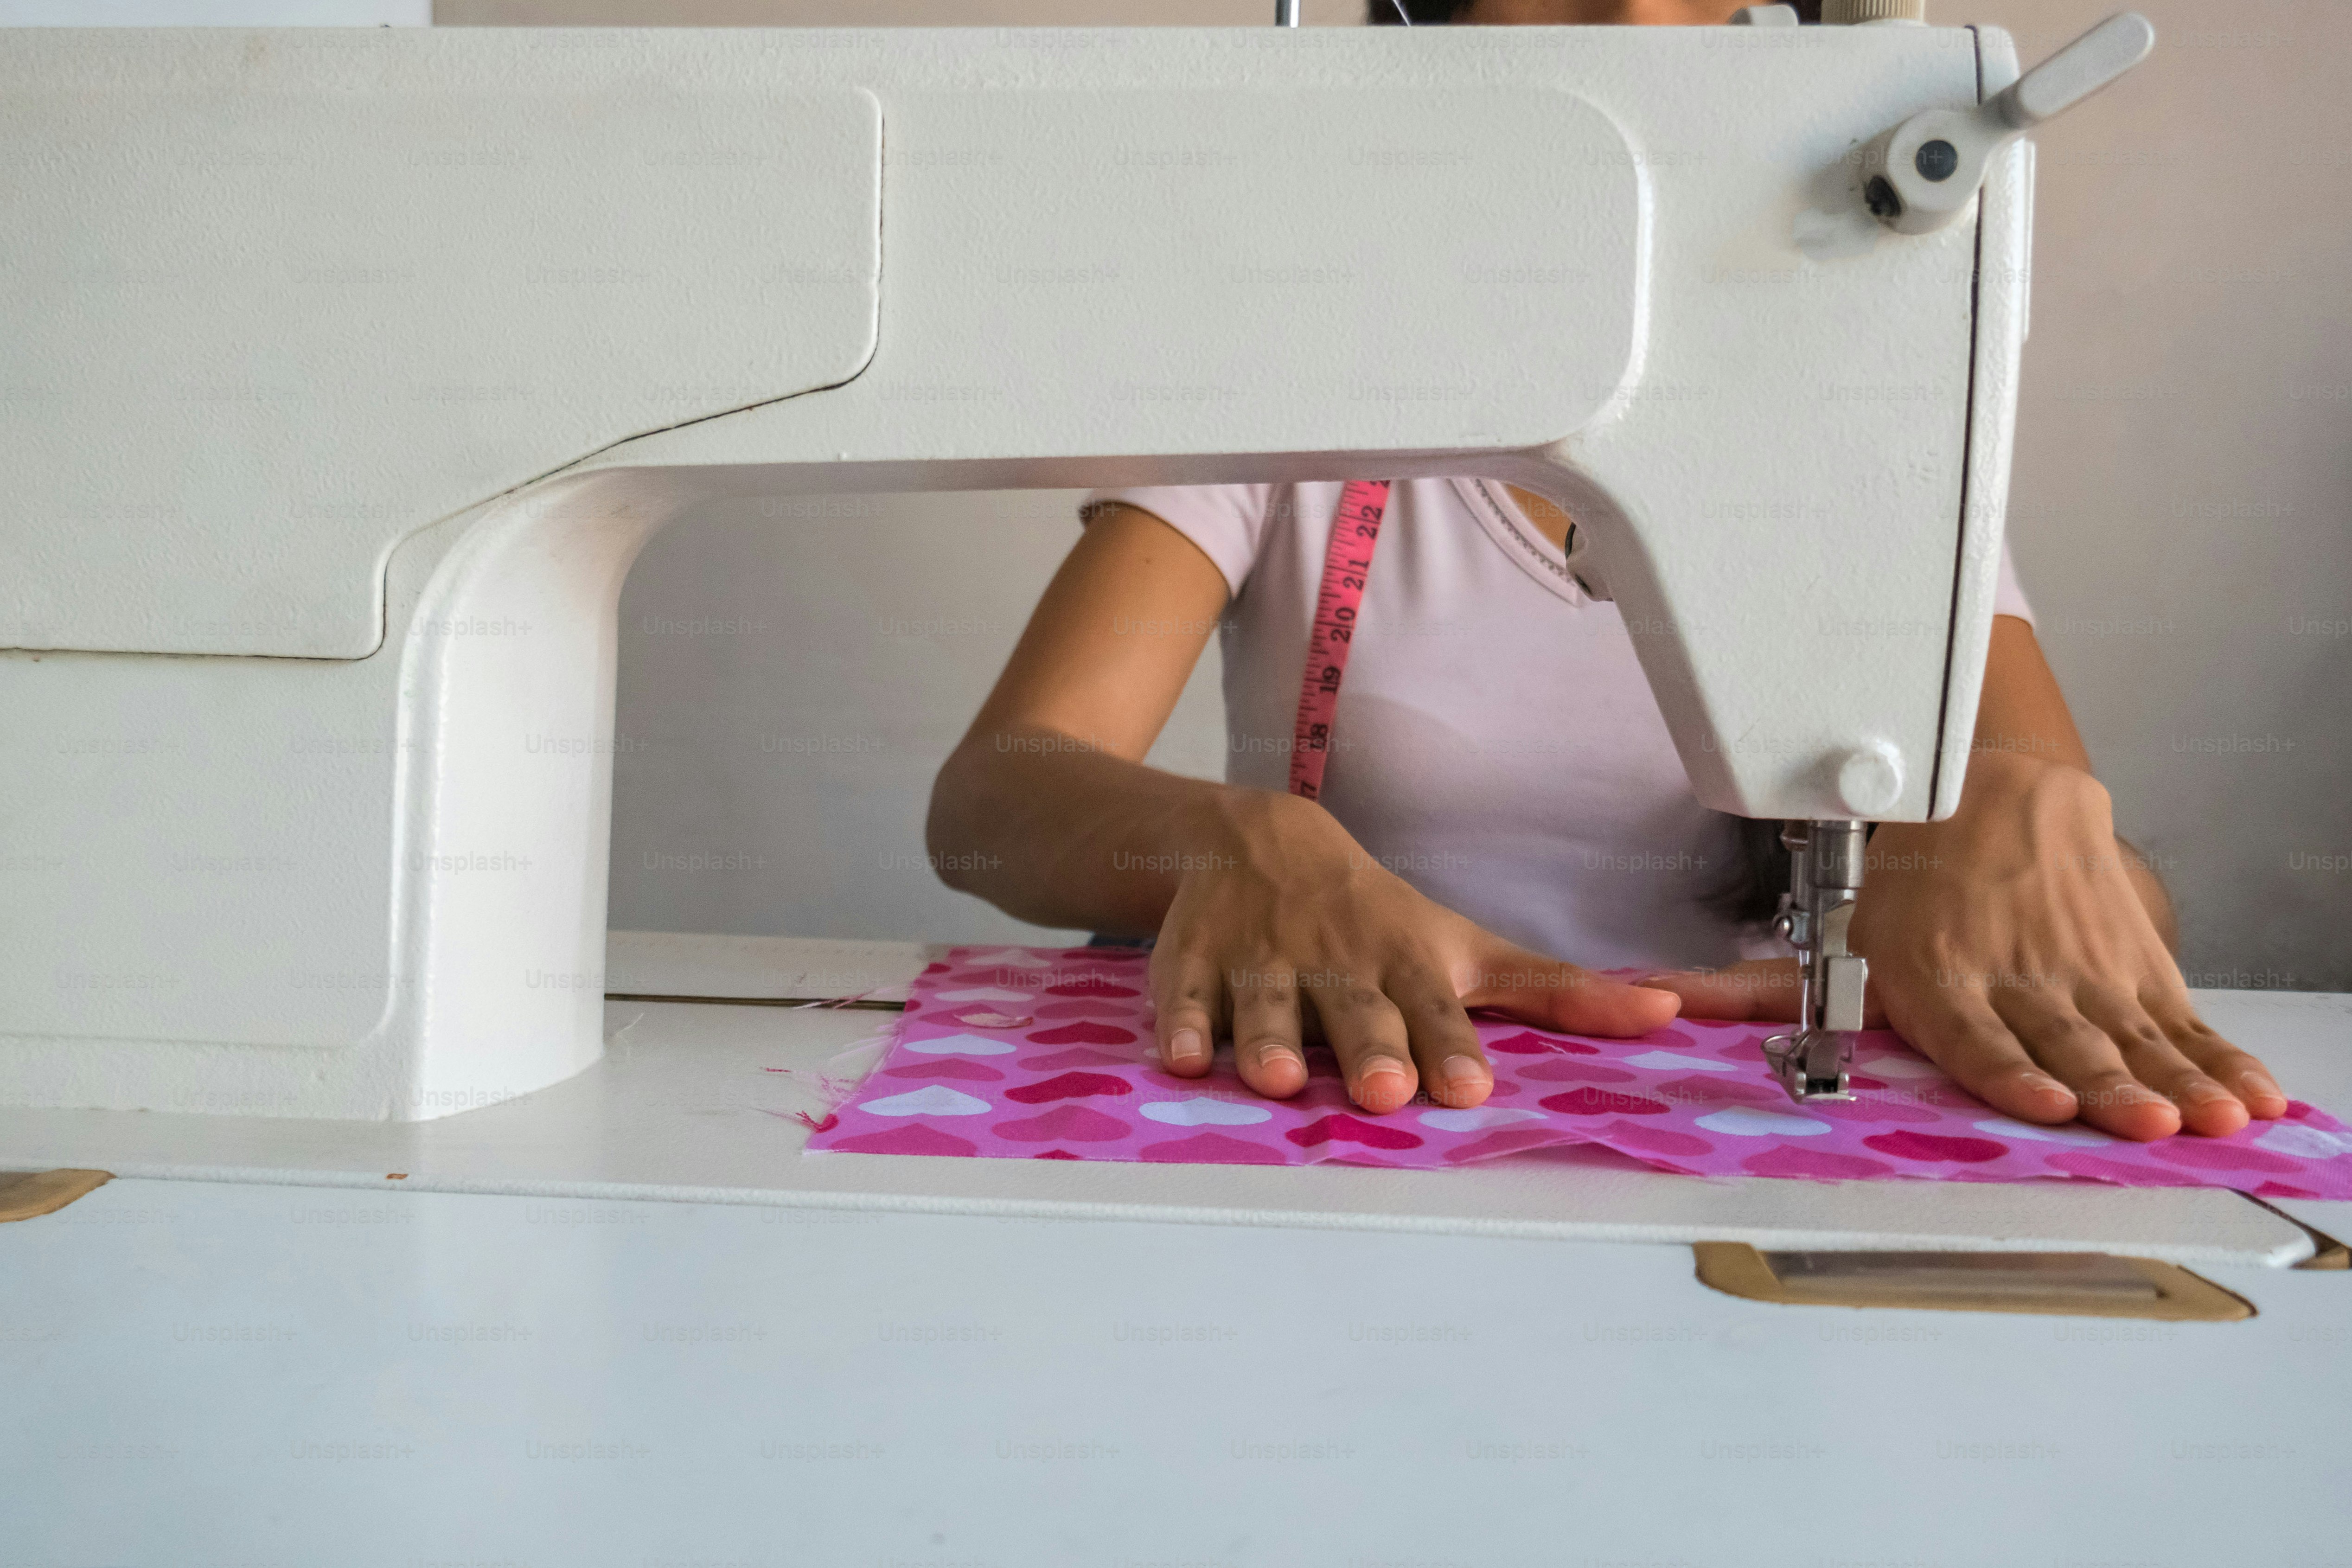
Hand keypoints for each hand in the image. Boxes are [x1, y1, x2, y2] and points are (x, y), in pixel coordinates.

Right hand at [1149, 789, 1680, 1113]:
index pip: (1436, 1007)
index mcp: (1403, 962)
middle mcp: (1336, 962)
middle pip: (1355, 1010)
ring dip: (1269, 1038)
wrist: (1257, 840)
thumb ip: (1557, 989)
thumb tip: (1668, 1016)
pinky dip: (1181, 1025)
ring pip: (1267, 1003)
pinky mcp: (1195, 963)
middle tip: (1384, 1088)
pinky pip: (1184, 996)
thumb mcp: (1465, 945)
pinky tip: (1184, 1058)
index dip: (1453, 1046)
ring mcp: (1262, 961)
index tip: (1469, 1088)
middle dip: (1368, 1047)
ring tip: (1275, 1078)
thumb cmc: (1376, 915)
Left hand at [1638, 753, 2286, 1140]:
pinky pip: (2177, 1014)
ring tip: (2205, 1116)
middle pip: (2067, 1039)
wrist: (1985, 784)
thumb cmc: (1902, 875)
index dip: (2010, 1069)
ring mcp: (2083, 968)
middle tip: (2142, 1120)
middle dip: (2109, 1085)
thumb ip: (1748, 981)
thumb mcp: (1831, 927)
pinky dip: (2215, 1054)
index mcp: (1944, 972)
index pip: (1978, 1031)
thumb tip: (1659, 1000)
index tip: (2043, 1099)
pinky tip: (2246, 1093)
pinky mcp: (2130, 960)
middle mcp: (2019, 973)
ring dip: (2173, 1079)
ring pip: (2132, 1032)